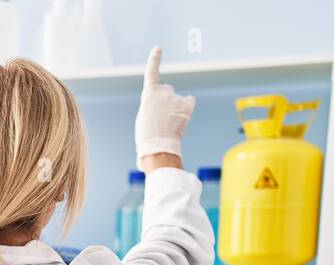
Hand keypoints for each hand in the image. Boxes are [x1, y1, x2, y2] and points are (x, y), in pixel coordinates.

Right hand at [134, 47, 194, 168]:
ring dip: (175, 108)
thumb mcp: (145, 115)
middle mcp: (163, 91)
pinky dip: (186, 109)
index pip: (151, 72)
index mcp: (148, 94)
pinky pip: (188, 102)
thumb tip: (168, 103)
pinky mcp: (187, 103)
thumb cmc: (147, 135)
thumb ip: (154, 104)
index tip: (158, 48)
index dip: (154, 60)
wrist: (157, 147)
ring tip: (169, 124)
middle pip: (167, 90)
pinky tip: (181, 120)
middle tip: (161, 118)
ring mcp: (176, 96)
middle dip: (166, 100)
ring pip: (178, 99)